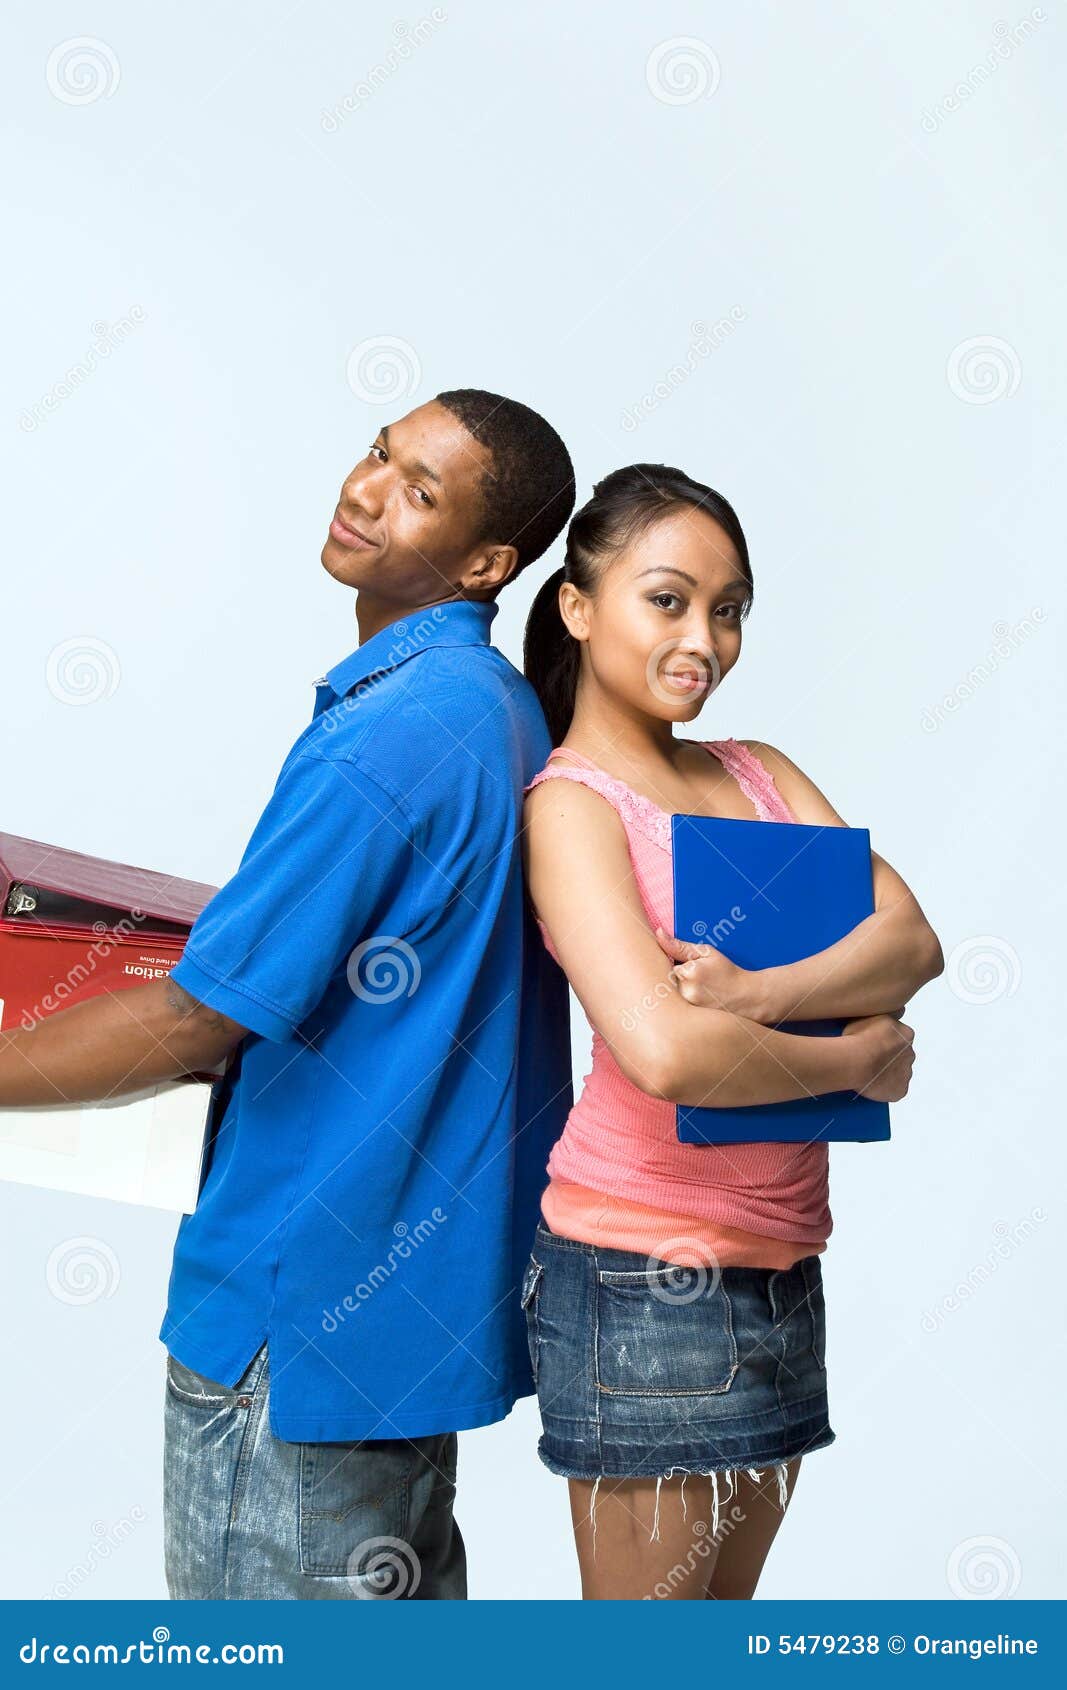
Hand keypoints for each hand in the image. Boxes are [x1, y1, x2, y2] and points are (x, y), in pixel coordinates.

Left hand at [654, 926, 774, 1021]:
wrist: (747, 997)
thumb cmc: (727, 973)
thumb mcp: (707, 953)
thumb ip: (680, 945)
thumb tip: (658, 934)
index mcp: (689, 972)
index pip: (667, 966)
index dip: (680, 967)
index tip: (695, 969)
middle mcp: (687, 992)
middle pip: (667, 982)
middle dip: (679, 980)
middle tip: (700, 981)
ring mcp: (689, 1008)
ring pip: (672, 995)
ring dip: (681, 992)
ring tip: (703, 991)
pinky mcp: (691, 1019)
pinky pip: (679, 1008)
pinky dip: (686, 1005)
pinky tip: (702, 1001)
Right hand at [841, 1012, 915, 1101]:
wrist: (856, 1061)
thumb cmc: (860, 1036)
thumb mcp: (873, 1013)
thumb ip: (889, 1013)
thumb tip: (901, 1010)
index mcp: (906, 1034)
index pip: (899, 1037)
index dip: (884, 1041)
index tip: (871, 1044)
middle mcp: (911, 1054)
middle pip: (899, 1056)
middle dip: (887, 1058)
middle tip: (868, 1058)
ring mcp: (906, 1074)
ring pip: (897, 1073)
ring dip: (887, 1073)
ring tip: (867, 1073)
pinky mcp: (900, 1091)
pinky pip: (894, 1089)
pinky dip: (885, 1088)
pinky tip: (872, 1085)